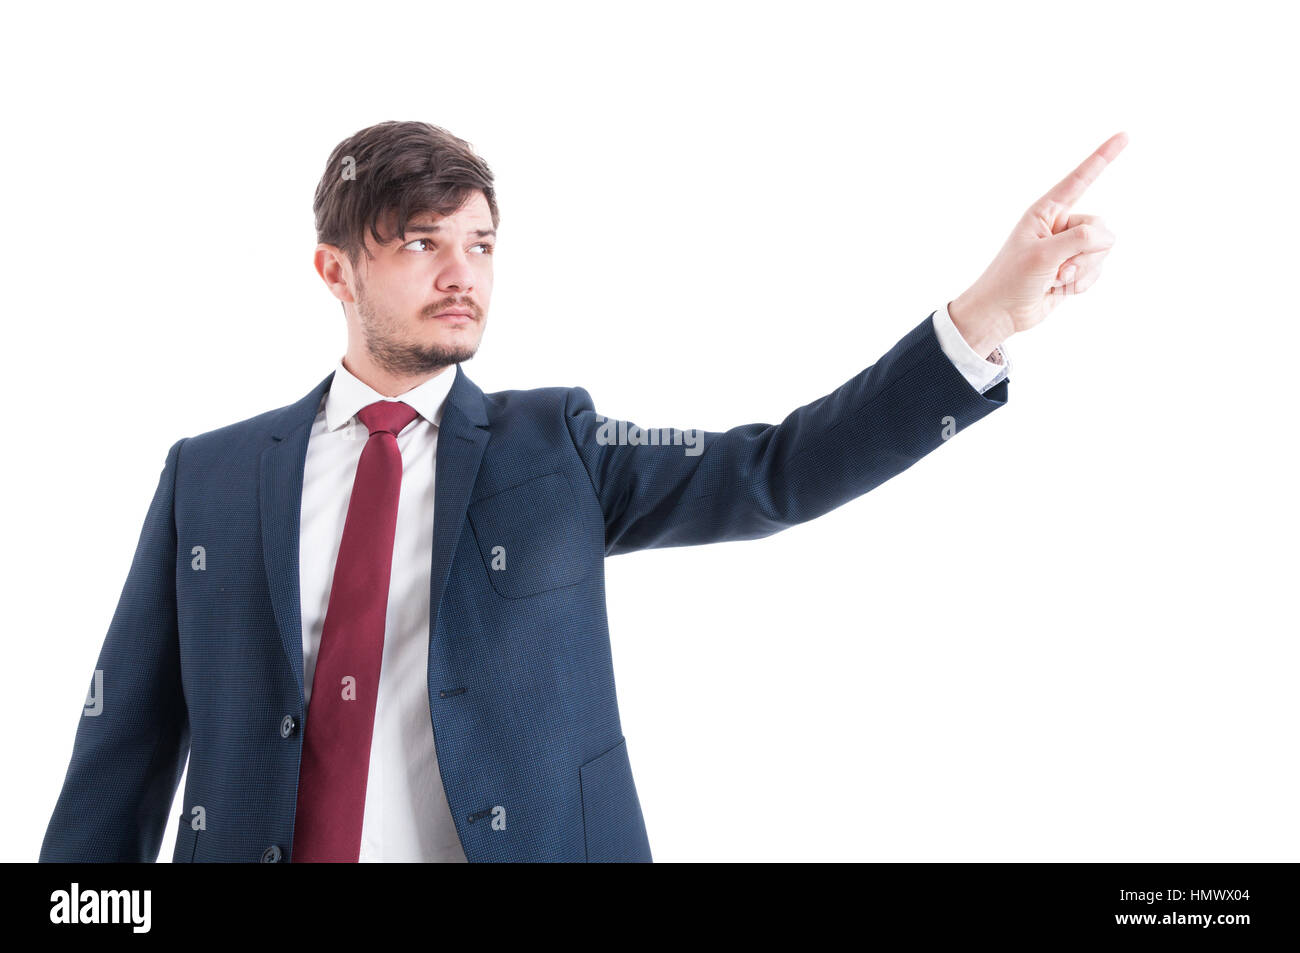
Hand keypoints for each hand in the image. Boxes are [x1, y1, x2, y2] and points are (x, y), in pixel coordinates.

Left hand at [948, 131, 1128, 356]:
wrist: (1001, 314)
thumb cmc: (1011, 280)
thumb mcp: (1043, 256)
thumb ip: (1079, 239)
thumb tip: (1107, 237)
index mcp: (1046, 211)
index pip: (1080, 179)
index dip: (1103, 157)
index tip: (1125, 135)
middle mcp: (1060, 225)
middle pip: (1099, 226)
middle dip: (1085, 252)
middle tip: (1058, 269)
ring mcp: (1069, 247)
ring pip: (1102, 250)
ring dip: (1082, 271)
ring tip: (1055, 280)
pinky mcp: (1074, 268)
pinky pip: (1097, 270)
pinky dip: (1082, 284)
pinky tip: (1060, 290)